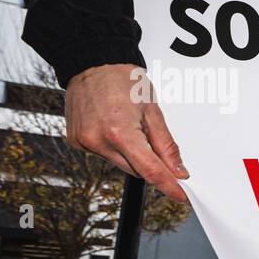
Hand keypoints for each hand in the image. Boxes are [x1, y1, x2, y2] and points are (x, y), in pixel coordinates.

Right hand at [65, 64, 188, 201]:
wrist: (92, 61)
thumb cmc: (122, 79)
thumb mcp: (153, 111)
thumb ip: (166, 145)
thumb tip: (178, 170)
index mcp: (119, 132)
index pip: (150, 171)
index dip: (169, 186)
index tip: (182, 196)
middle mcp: (97, 140)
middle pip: (136, 170)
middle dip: (150, 162)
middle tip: (151, 138)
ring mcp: (83, 142)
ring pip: (120, 164)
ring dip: (131, 153)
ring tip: (127, 124)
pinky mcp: (76, 141)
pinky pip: (104, 154)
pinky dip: (114, 147)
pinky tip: (112, 125)